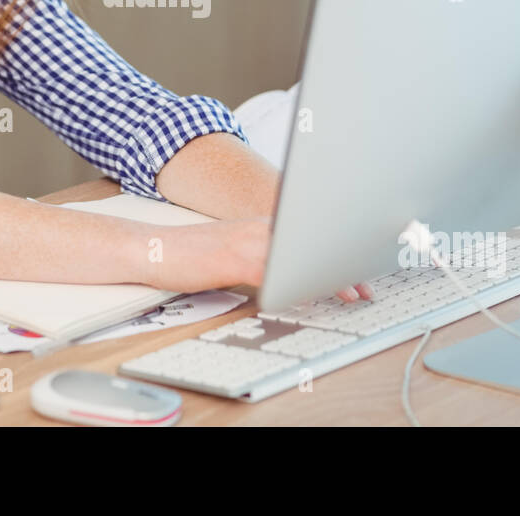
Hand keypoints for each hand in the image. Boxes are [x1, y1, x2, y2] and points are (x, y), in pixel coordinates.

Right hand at [141, 217, 376, 303]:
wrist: (154, 248)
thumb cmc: (191, 255)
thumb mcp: (233, 253)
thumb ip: (262, 258)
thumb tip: (289, 276)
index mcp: (262, 225)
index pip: (308, 233)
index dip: (336, 251)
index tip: (357, 268)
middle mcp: (259, 228)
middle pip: (311, 242)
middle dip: (341, 265)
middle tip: (365, 286)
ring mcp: (248, 241)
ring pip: (300, 255)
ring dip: (328, 276)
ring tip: (352, 293)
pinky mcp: (235, 259)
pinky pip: (273, 271)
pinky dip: (295, 283)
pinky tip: (308, 295)